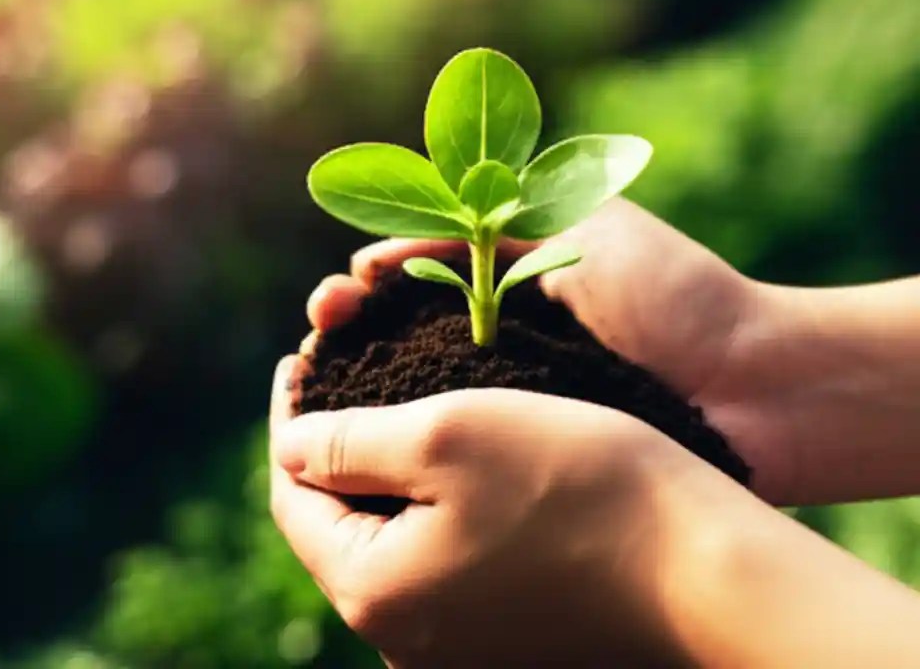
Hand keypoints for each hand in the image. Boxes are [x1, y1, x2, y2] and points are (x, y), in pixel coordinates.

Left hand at [269, 358, 718, 665]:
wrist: (708, 571)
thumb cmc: (580, 486)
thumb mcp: (445, 435)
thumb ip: (344, 442)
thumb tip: (286, 446)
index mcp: (373, 593)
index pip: (292, 497)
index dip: (288, 417)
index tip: (300, 355)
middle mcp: (402, 643)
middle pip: (335, 527)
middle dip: (332, 446)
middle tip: (342, 371)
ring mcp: (455, 654)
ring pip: (387, 547)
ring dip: (381, 476)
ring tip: (393, 405)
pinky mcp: (503, 646)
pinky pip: (438, 569)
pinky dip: (429, 510)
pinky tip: (453, 464)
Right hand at [304, 199, 794, 501]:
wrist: (752, 383)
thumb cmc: (673, 293)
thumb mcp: (578, 221)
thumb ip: (488, 218)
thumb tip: (384, 250)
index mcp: (500, 284)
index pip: (407, 280)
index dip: (364, 283)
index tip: (345, 288)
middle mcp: (489, 345)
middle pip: (390, 335)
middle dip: (345, 325)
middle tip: (323, 323)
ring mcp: (501, 404)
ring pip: (404, 393)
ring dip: (353, 378)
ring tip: (321, 364)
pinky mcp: (519, 455)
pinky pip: (445, 442)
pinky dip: (397, 433)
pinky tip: (362, 428)